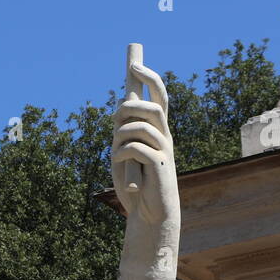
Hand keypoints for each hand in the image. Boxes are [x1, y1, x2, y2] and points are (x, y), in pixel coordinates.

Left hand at [112, 59, 177, 226]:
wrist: (148, 213)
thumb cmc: (135, 182)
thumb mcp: (124, 150)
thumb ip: (124, 129)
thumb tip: (121, 106)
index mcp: (157, 130)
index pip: (159, 97)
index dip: (149, 79)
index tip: (134, 66)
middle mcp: (164, 136)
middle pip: (153, 106)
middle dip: (131, 106)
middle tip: (117, 118)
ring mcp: (164, 150)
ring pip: (141, 126)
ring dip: (121, 133)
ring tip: (115, 148)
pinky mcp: (159, 165)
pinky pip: (135, 147)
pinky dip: (121, 152)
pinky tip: (118, 162)